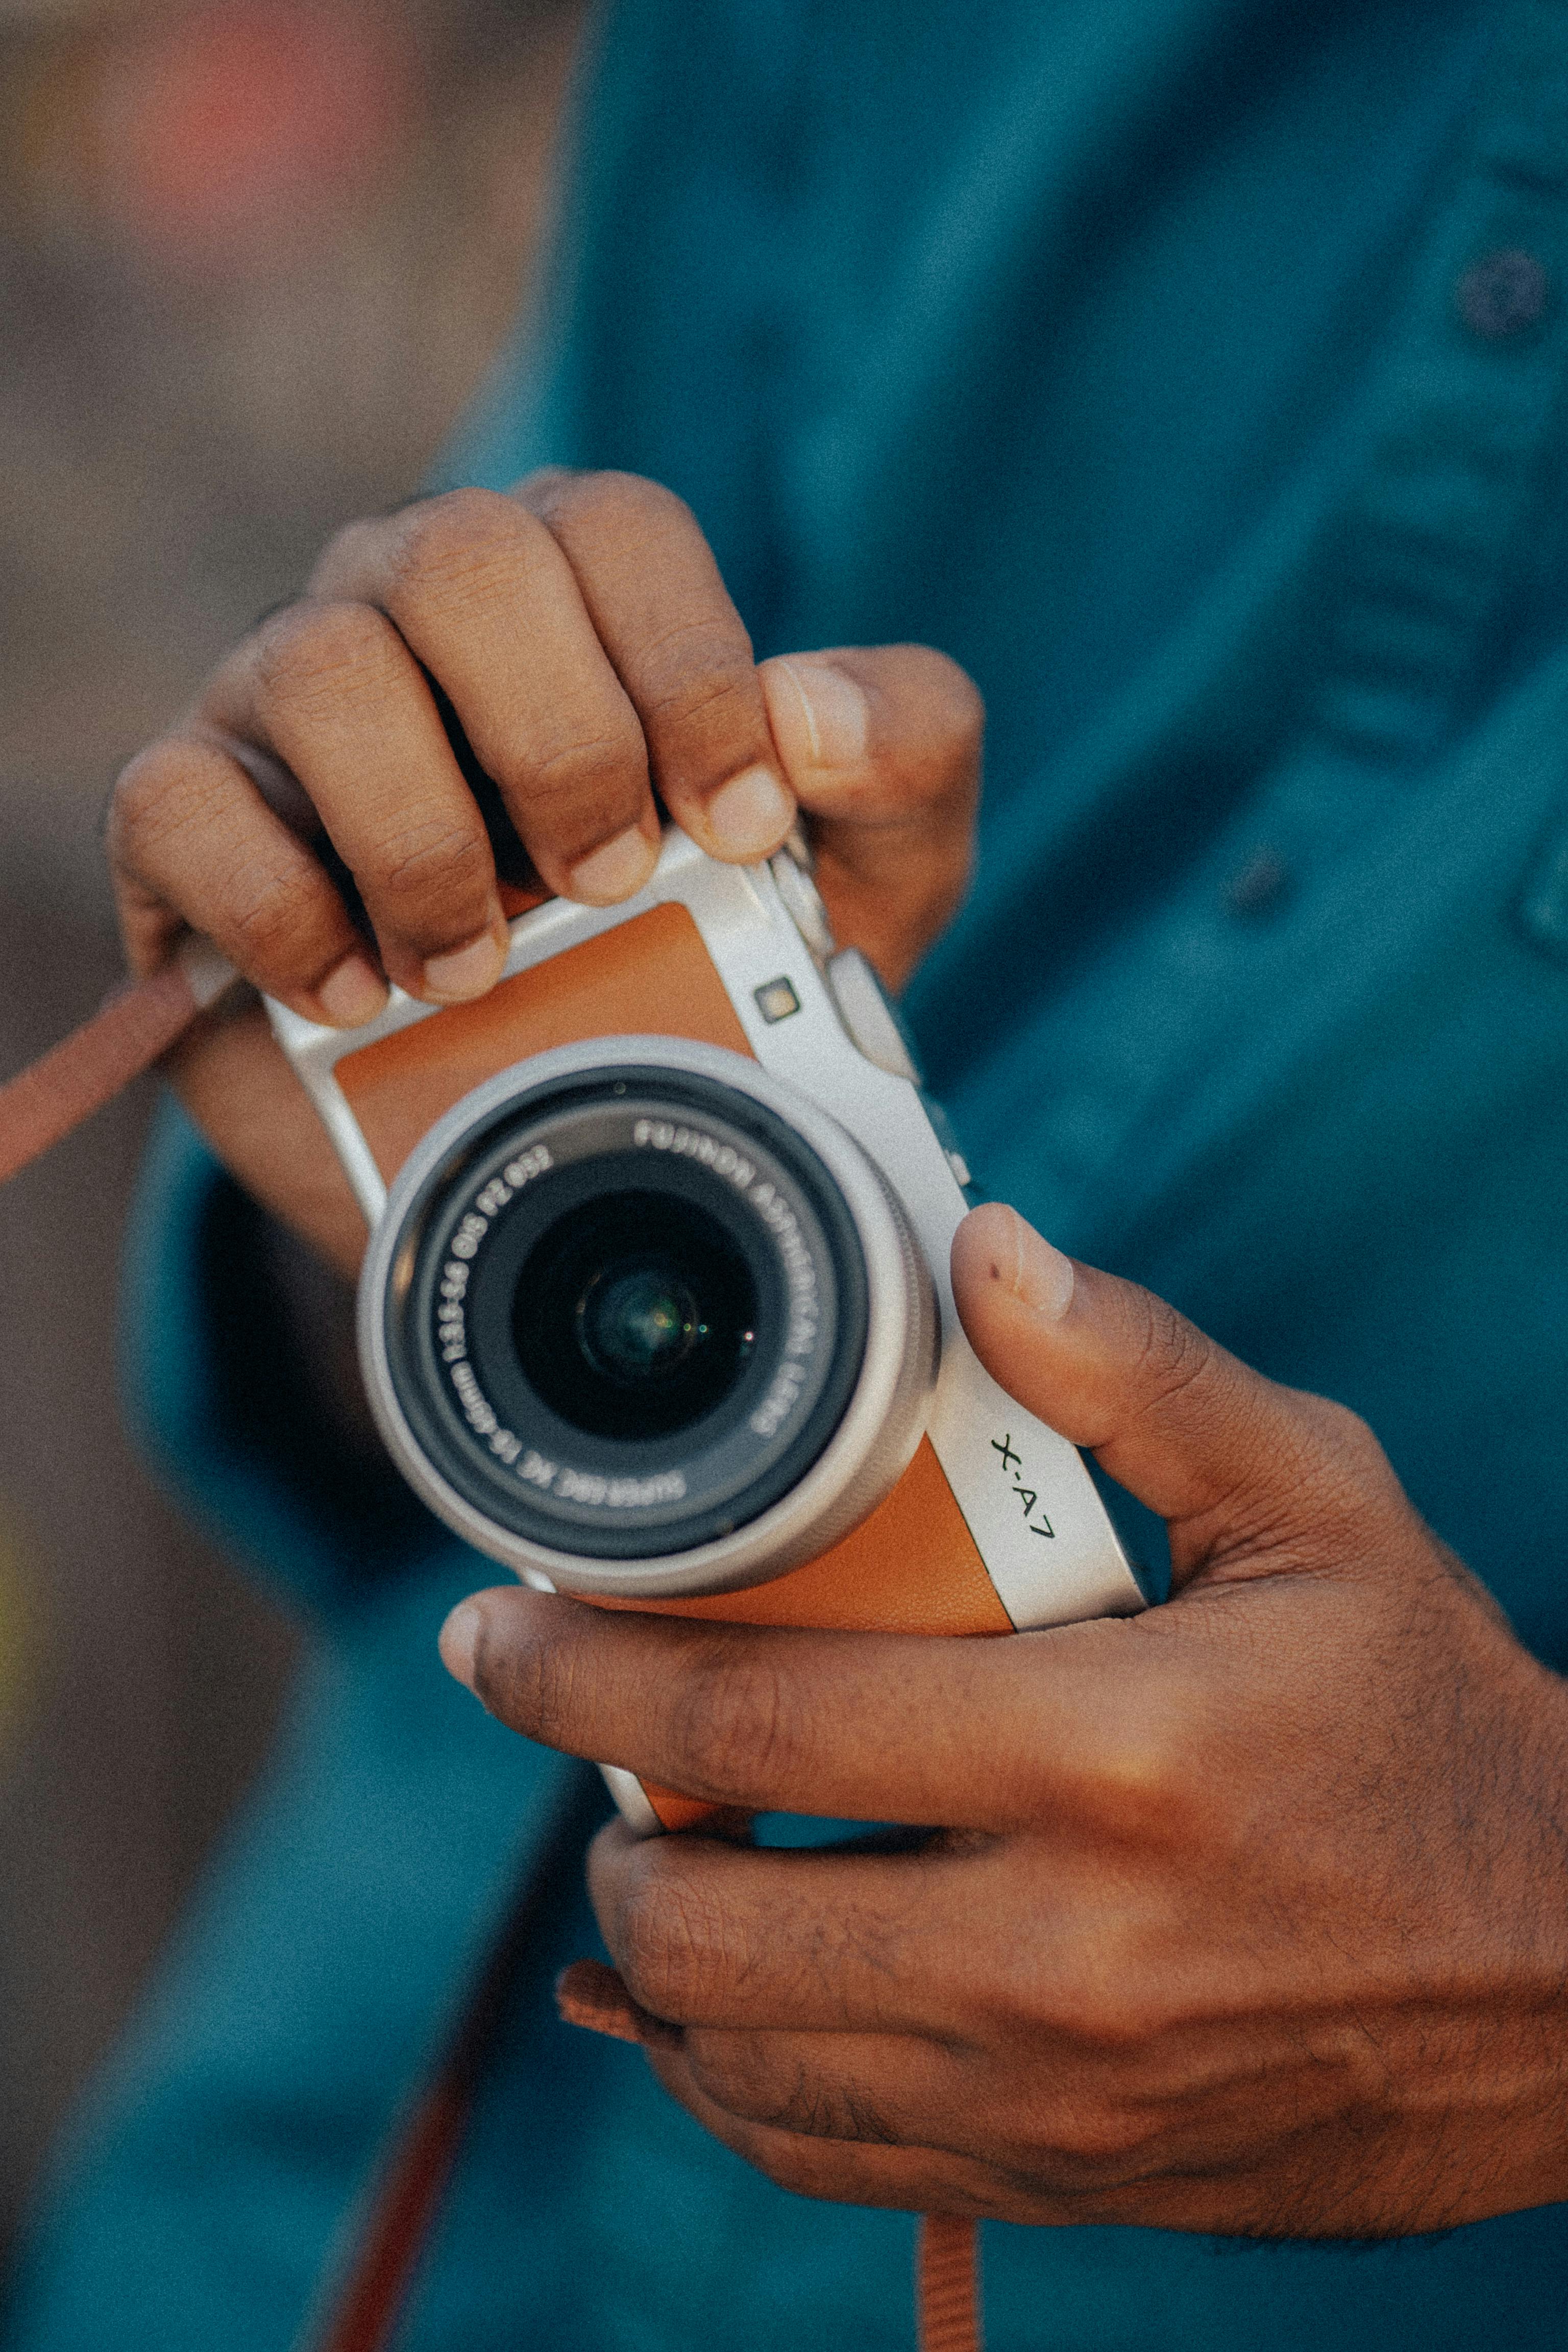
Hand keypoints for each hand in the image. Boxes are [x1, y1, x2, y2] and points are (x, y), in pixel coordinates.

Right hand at [109, 473, 980, 1273]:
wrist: (554, 1127)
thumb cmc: (710, 958)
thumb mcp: (864, 875)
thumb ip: (903, 762)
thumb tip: (812, 713)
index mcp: (573, 585)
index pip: (617, 528)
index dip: (690, 668)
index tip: (739, 826)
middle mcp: (415, 604)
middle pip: (461, 558)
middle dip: (562, 742)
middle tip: (612, 887)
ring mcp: (280, 698)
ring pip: (320, 666)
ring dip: (424, 838)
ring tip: (479, 967)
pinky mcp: (183, 820)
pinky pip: (183, 804)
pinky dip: (278, 909)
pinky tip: (356, 992)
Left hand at [439, 1203, 1567, 2237]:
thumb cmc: (1433, 1721)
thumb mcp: (1318, 1507)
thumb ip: (1138, 1371)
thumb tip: (983, 1251)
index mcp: (1113, 1753)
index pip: (759, 1725)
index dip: (586, 1676)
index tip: (499, 1630)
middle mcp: (1065, 1951)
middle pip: (709, 1926)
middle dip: (592, 1831)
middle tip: (577, 1742)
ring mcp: (1057, 2096)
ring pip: (739, 2060)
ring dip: (648, 1957)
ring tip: (647, 1854)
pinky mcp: (1067, 2177)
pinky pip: (821, 2155)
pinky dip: (725, 2081)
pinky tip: (709, 2007)